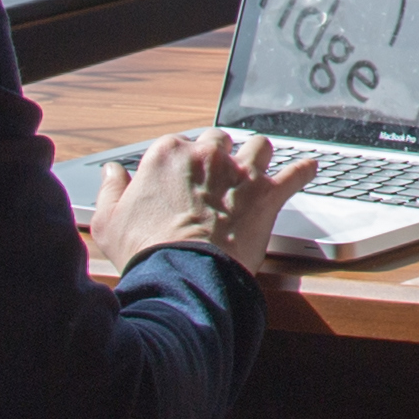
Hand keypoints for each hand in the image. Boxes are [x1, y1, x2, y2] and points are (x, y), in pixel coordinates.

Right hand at [97, 127, 312, 278]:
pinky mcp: (266, 194)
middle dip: (219, 156)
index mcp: (168, 154)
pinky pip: (295, 173)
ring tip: (258, 167)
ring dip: (258, 156)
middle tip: (219, 176)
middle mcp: (207, 156)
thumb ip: (109, 190)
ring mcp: (240, 173)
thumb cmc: (146, 251)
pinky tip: (309, 168)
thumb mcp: (108, 221)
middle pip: (219, 142)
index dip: (182, 162)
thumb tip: (112, 173)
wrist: (184, 276)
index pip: (178, 144)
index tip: (183, 178)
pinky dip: (304, 171)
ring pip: (258, 146)